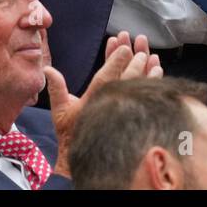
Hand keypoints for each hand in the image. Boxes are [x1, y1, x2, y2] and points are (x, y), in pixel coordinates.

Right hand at [45, 33, 162, 177]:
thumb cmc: (69, 133)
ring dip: (147, 71)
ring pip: (138, 88)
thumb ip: (57, 89)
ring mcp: (122, 112)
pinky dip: (152, 84)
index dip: (115, 60)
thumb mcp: (59, 111)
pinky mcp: (131, 117)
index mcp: (92, 100)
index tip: (124, 48)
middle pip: (126, 79)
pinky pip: (144, 98)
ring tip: (152, 57)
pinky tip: (158, 72)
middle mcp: (109, 105)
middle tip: (139, 49)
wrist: (80, 158)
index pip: (106, 77)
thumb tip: (48, 69)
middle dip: (134, 62)